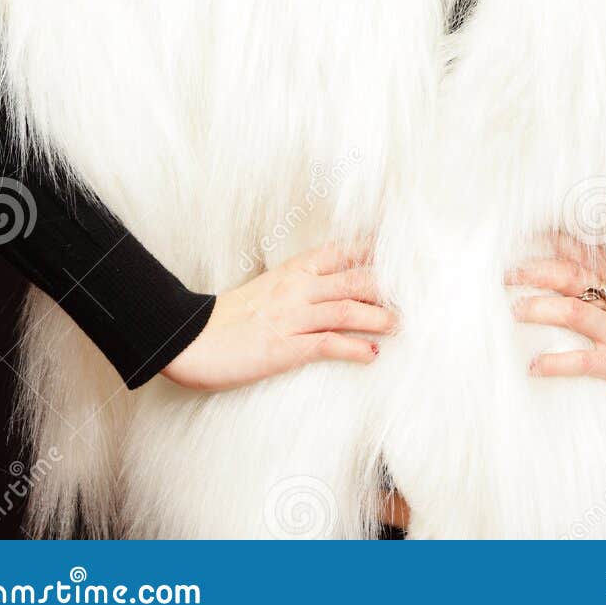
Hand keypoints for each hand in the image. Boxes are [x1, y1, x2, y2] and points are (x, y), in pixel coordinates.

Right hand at [161, 238, 399, 392]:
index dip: (374, 249)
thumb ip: (298, 285)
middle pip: (355, 278)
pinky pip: (328, 344)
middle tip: (415, 294)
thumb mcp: (267, 291)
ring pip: (348, 308)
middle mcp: (298, 288)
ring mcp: (293, 317)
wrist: (190, 338)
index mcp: (293, 270)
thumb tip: (329, 288)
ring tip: (400, 325)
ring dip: (380, 317)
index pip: (342, 251)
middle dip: (388, 286)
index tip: (402, 249)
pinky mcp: (285, 347)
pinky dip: (354, 349)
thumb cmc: (228, 318)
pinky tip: (371, 355)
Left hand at [505, 232, 605, 417]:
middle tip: (507, 272)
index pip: (588, 252)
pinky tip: (533, 366)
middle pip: (570, 274)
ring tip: (515, 310)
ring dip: (538, 308)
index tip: (531, 233)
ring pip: (570, 310)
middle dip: (535, 270)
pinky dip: (553, 363)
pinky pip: (580, 361)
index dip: (557, 241)